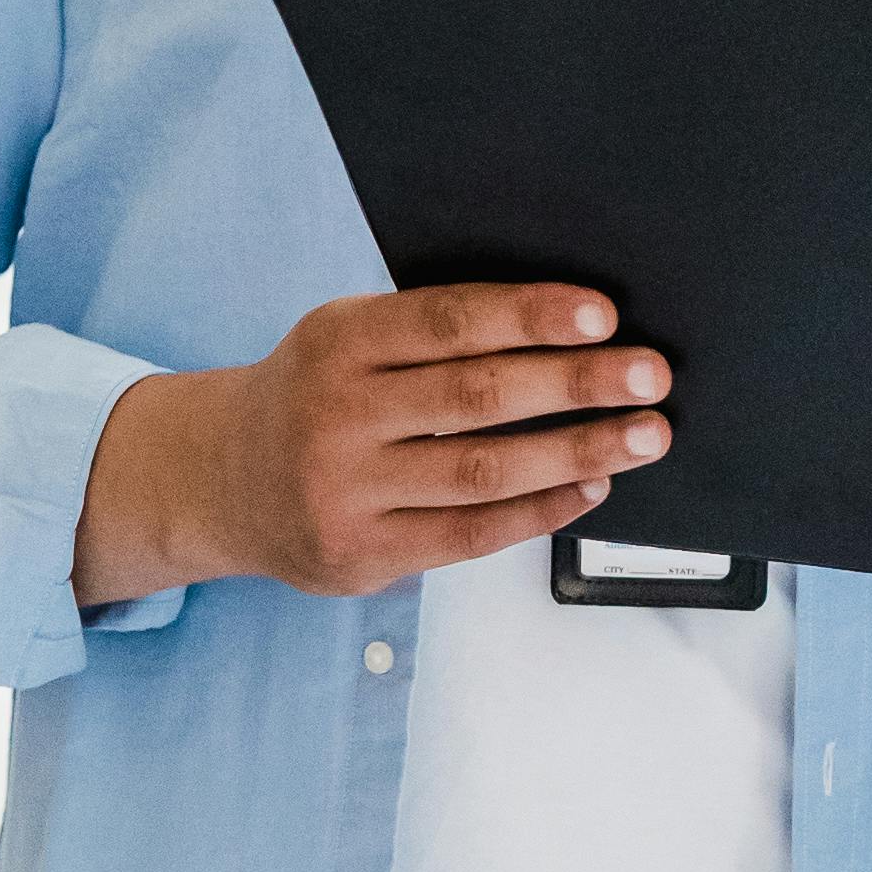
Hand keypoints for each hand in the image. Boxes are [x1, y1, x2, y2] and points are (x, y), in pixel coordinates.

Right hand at [75, 284, 670, 610]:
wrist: (219, 481)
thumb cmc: (314, 396)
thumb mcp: (345, 340)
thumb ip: (429, 334)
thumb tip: (566, 330)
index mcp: (337, 342)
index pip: (446, 323)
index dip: (529, 317)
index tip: (603, 316)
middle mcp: (335, 416)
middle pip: (476, 397)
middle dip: (576, 385)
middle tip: (651, 376)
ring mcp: (345, 493)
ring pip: (482, 473)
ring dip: (578, 452)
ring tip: (644, 435)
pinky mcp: (361, 555)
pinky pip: (469, 535)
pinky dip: (541, 511)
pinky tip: (592, 487)